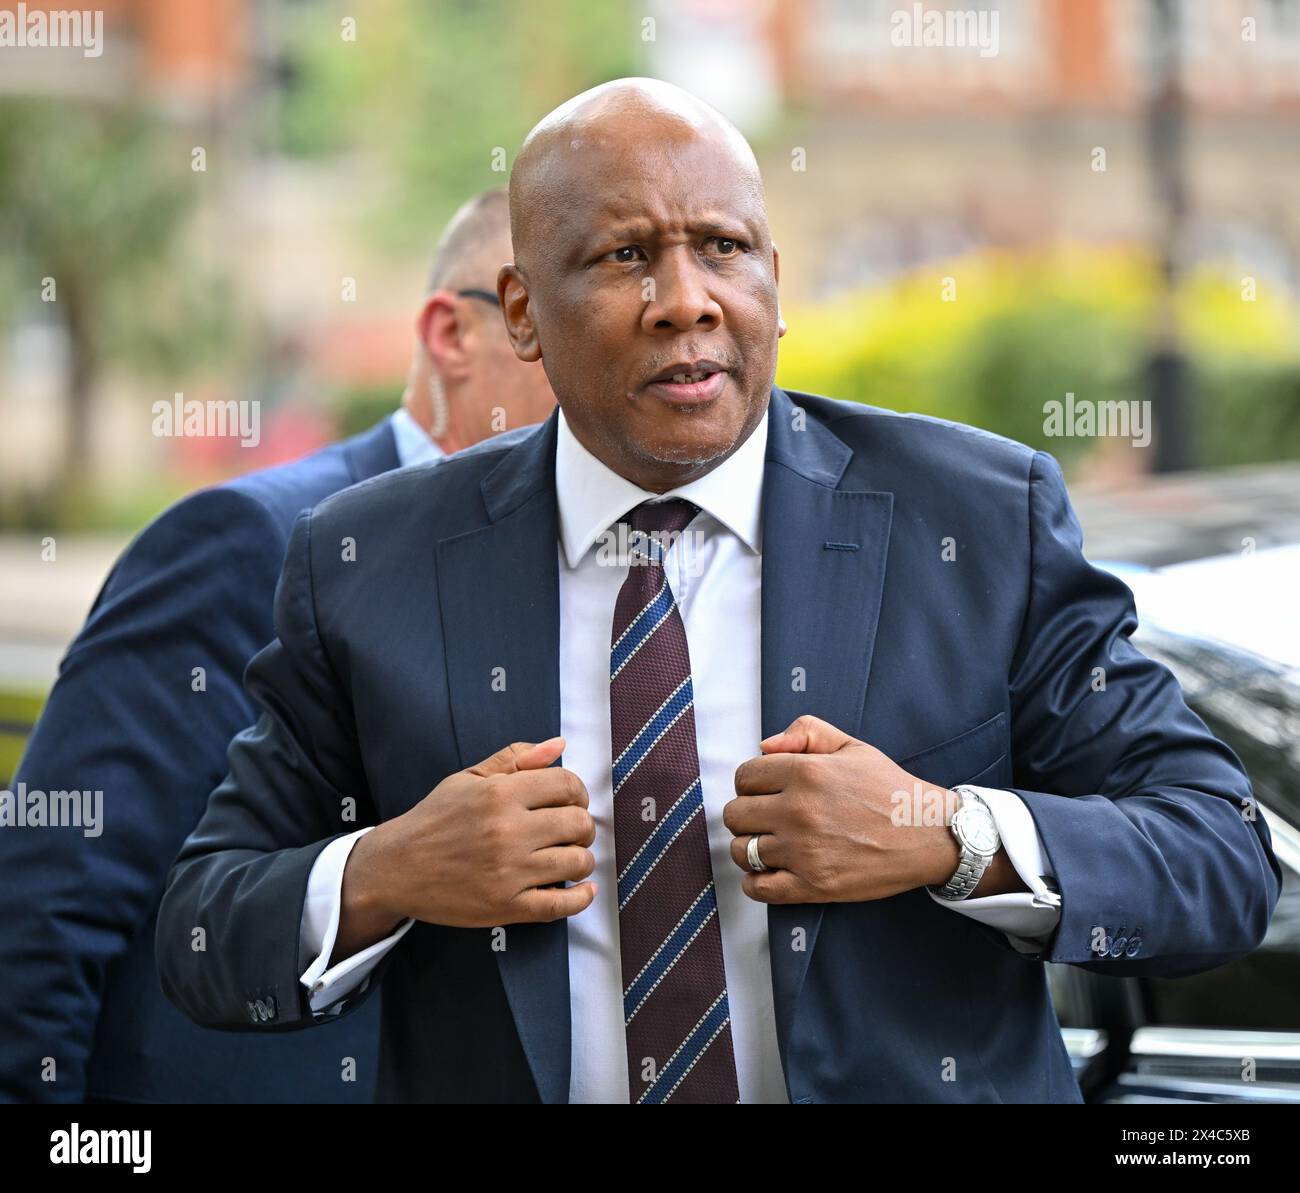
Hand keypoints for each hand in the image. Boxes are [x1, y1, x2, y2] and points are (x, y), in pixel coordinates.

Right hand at [333, 737, 596, 960]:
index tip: (572, 801)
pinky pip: (560, 905)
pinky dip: (580, 898)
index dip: (578, 792)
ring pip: (577, 862)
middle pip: (579, 824)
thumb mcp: (469, 779)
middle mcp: (508, 832)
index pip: (567, 785)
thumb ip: (515, 759)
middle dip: (582, 825)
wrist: (396, 868)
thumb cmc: (434, 819)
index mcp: (499, 795)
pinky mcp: (506, 907)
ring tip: (568, 856)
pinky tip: (582, 889)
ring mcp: (508, 872)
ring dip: (581, 859)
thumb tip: (559, 745)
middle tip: (571, 830)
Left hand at [723, 715, 959, 904]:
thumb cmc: (890, 789)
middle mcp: (799, 811)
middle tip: (767, 818)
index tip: (765, 791)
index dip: (751, 783)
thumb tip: (764, 745)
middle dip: (747, 814)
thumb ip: (806, 733)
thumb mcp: (851, 746)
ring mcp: (804, 851)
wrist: (929, 834)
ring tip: (771, 844)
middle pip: (736, 815)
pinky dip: (757, 882)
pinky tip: (772, 871)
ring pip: (742, 851)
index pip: (744, 777)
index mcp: (806, 772)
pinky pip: (758, 888)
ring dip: (751, 847)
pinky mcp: (813, 885)